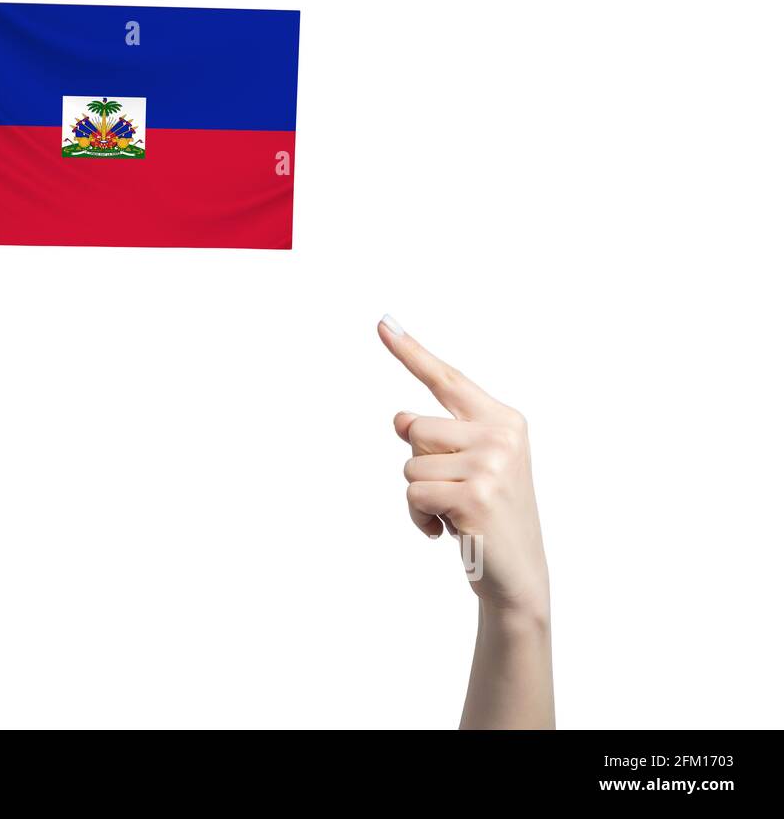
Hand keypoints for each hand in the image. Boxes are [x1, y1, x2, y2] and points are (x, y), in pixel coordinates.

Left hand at [379, 315, 552, 727]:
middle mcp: (500, 433)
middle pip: (412, 426)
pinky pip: (412, 493)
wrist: (516, 577)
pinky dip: (419, 518)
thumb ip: (441, 435)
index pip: (446, 378)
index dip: (410, 350)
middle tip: (453, 491)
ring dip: (419, 495)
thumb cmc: (487, 517)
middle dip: (420, 462)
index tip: (381, 321)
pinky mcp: (475, 493)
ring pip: (408, 463)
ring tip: (453, 513)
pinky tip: (446, 532)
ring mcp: (491, 462)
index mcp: (502, 420)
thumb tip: (400, 418)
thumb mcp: (471, 467)